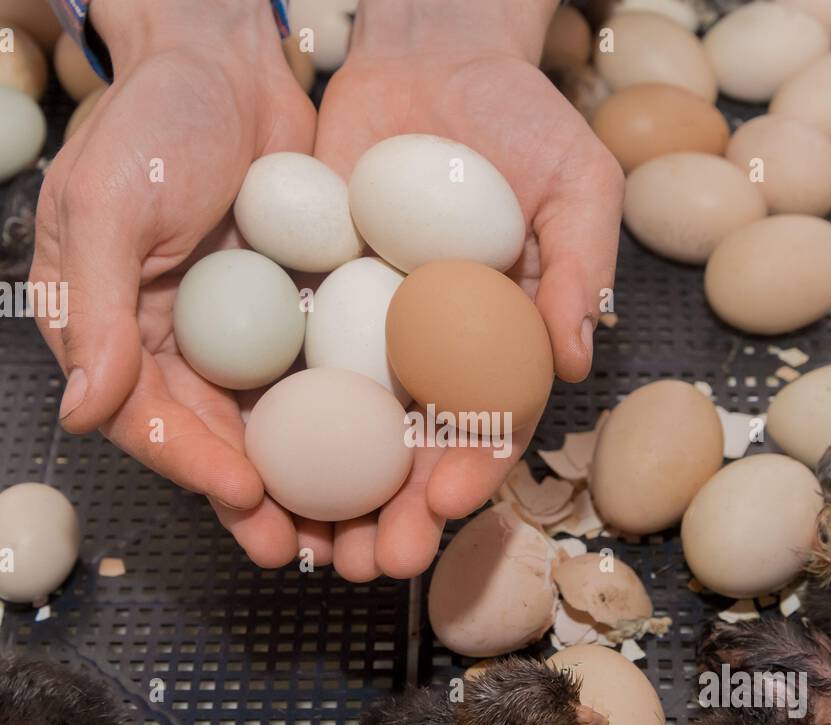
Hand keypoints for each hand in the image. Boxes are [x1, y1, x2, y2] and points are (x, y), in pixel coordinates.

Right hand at [30, 0, 317, 565]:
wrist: (226, 58)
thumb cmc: (153, 118)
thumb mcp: (108, 204)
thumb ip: (98, 312)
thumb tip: (81, 417)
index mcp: (107, 330)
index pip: (147, 416)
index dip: (194, 464)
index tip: (246, 496)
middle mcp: (170, 345)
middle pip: (213, 440)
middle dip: (256, 498)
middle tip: (299, 549)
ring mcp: (235, 334)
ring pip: (269, 424)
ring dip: (305, 479)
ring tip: (346, 529)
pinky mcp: (291, 314)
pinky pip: (315, 376)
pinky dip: (342, 419)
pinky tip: (382, 456)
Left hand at [312, 0, 623, 580]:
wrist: (431, 56)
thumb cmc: (521, 117)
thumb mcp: (575, 180)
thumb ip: (579, 266)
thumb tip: (575, 358)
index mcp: (503, 344)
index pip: (492, 423)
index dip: (473, 467)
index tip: (445, 500)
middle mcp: (436, 354)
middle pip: (416, 452)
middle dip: (397, 514)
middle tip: (372, 562)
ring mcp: (371, 336)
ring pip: (350, 435)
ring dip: (331, 498)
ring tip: (306, 546)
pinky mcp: (314, 307)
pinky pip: (293, 371)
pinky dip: (276, 425)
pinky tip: (252, 469)